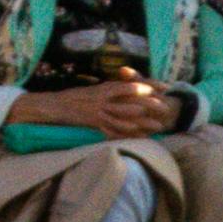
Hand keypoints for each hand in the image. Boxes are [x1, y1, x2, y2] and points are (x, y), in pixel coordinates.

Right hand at [57, 73, 177, 139]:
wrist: (55, 105)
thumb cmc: (78, 96)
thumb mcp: (98, 88)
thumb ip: (115, 87)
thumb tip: (133, 83)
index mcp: (107, 87)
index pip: (132, 84)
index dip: (151, 86)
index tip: (166, 87)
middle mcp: (105, 99)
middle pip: (132, 101)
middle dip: (151, 105)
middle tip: (167, 108)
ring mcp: (99, 112)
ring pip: (125, 118)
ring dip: (143, 123)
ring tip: (158, 126)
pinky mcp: (94, 124)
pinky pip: (113, 131)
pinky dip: (127, 135)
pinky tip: (139, 138)